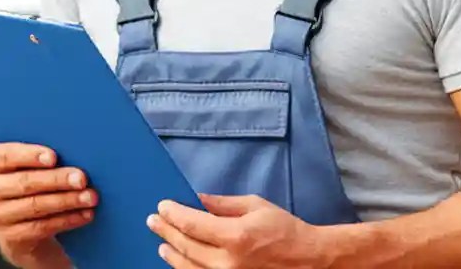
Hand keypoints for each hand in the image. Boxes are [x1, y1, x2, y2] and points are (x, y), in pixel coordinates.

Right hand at [0, 142, 97, 268]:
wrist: (19, 222)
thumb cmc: (27, 179)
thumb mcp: (23, 163)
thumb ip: (37, 154)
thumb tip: (72, 147)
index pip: (5, 156)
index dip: (29, 156)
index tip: (53, 157)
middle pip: (24, 182)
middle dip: (57, 180)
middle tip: (81, 178)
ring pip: (36, 206)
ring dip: (67, 201)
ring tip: (90, 197)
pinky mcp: (10, 237)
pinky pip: (43, 227)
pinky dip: (67, 219)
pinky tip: (84, 213)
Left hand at [147, 193, 333, 267]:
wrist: (307, 260)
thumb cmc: (284, 229)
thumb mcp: (256, 206)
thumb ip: (224, 204)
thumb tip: (198, 199)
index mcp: (234, 236)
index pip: (192, 224)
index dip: (173, 214)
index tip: (162, 207)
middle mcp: (227, 261)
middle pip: (185, 246)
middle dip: (166, 231)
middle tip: (153, 221)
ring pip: (188, 267)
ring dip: (172, 254)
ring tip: (162, 244)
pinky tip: (180, 262)